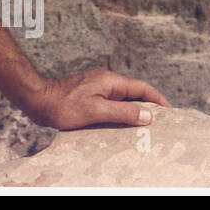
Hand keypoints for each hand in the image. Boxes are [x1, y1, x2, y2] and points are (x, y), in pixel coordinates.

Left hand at [22, 69, 171, 129]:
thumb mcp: (96, 111)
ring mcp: (97, 89)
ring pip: (123, 100)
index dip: (158, 100)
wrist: (38, 101)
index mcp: (110, 81)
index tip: (170, 113)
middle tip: (161, 124)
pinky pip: (112, 104)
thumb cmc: (64, 105)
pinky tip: (122, 126)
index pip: (142, 88)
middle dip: (149, 107)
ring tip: (145, 128)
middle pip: (134, 94)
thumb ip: (123, 112)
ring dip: (134, 111)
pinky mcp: (89, 96)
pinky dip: (121, 113)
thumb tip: (148, 114)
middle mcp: (106, 82)